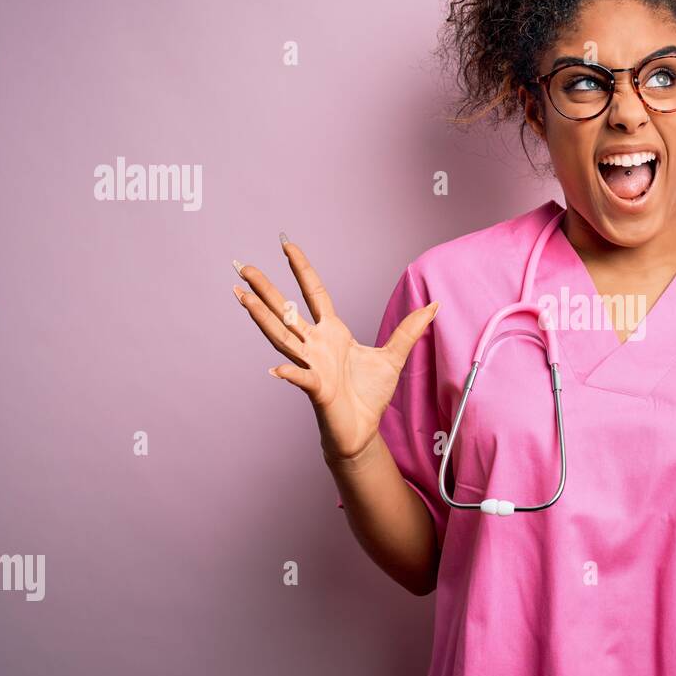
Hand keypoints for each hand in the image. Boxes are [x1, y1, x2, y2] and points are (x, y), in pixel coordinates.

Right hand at [232, 234, 438, 461]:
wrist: (363, 430)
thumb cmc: (370, 394)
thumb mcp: (394, 356)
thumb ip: (409, 330)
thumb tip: (433, 306)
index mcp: (332, 332)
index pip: (313, 292)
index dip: (301, 268)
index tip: (286, 245)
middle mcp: (316, 345)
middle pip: (285, 311)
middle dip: (264, 289)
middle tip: (243, 267)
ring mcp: (312, 365)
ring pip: (283, 338)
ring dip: (262, 319)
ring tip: (242, 298)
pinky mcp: (318, 390)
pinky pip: (301, 378)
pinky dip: (289, 374)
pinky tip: (275, 368)